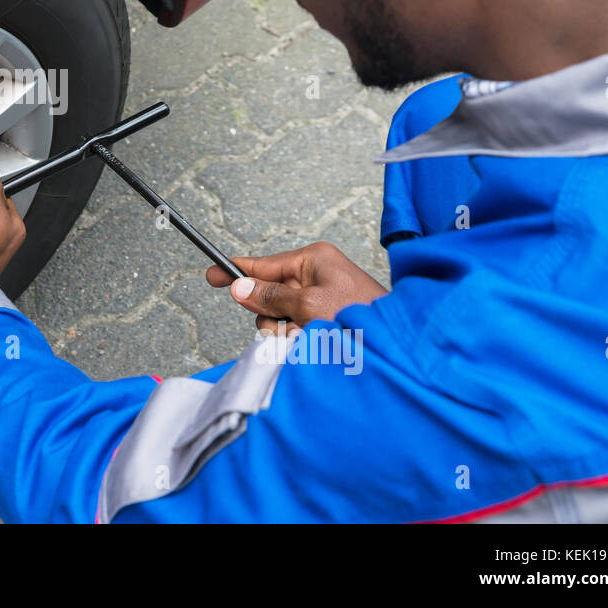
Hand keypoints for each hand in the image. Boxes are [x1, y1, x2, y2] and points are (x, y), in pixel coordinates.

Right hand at [205, 241, 387, 331]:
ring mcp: (322, 296)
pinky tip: (308, 346)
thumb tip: (239, 287)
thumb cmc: (361, 318)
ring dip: (283, 332)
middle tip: (281, 330)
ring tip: (302, 341)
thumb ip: (271, 297)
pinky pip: (295, 326)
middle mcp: (317, 275)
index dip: (236, 271)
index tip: (211, 274)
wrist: (396, 347)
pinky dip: (296, 339)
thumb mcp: (308, 305)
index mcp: (314, 260)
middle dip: (269, 316)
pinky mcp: (327, 317)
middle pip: (269, 294)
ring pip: (279, 315)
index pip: (264, 264)